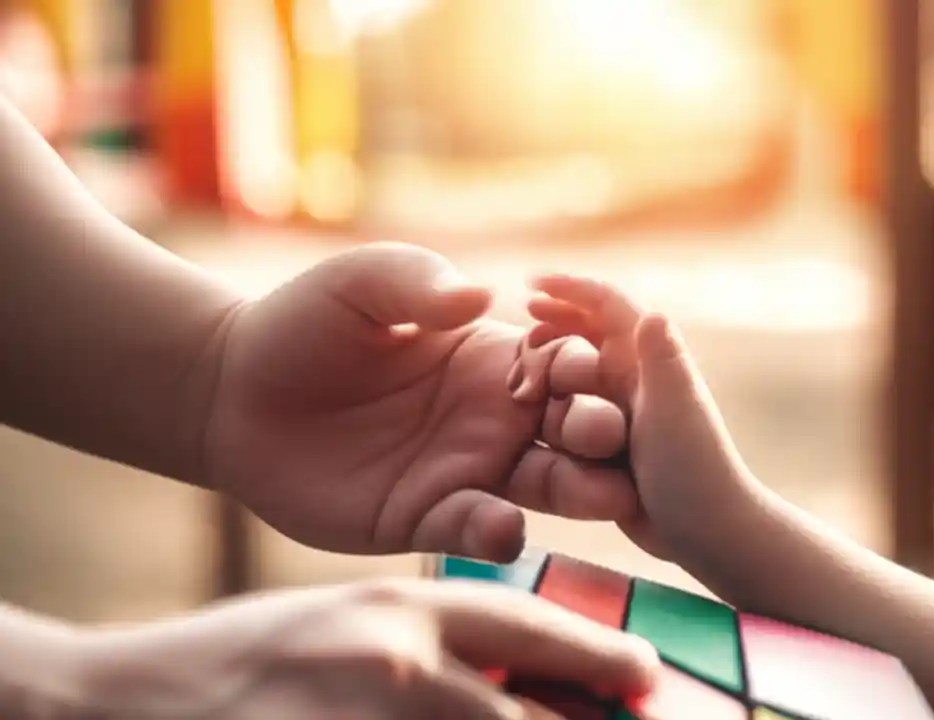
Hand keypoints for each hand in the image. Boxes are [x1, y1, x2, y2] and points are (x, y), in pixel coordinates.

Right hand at [78, 579, 658, 718]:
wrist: (125, 703)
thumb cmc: (243, 661)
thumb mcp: (345, 624)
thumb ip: (427, 646)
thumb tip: (513, 684)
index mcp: (397, 612)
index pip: (523, 624)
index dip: (594, 652)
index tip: (645, 674)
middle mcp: (393, 667)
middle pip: (522, 714)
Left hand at [200, 243, 628, 559]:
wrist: (231, 391)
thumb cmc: (305, 321)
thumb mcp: (366, 281)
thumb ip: (422, 283)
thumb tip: (484, 294)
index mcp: (498, 358)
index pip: (570, 364)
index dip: (589, 366)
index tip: (586, 367)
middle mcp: (499, 419)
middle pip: (581, 431)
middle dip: (606, 433)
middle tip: (599, 431)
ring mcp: (470, 472)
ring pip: (555, 489)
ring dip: (586, 491)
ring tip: (602, 493)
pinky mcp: (429, 520)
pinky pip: (481, 530)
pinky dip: (500, 532)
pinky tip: (499, 525)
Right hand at [518, 275, 760, 560]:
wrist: (709, 532)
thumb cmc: (696, 470)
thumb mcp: (677, 412)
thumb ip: (664, 362)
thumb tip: (651, 312)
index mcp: (651, 359)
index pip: (609, 305)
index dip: (571, 288)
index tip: (528, 284)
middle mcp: (637, 375)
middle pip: (586, 330)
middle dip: (551, 318)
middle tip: (515, 323)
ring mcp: (622, 408)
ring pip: (573, 369)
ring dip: (543, 360)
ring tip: (511, 368)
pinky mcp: (610, 443)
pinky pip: (569, 408)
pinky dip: (546, 399)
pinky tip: (523, 409)